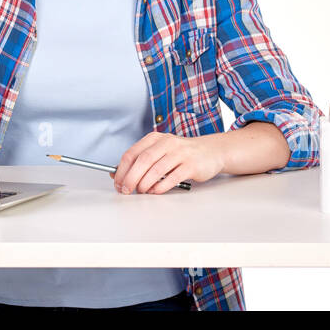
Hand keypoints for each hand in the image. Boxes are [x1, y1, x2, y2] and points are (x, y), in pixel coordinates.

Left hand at [110, 132, 225, 194]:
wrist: (211, 151)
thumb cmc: (183, 153)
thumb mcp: (161, 151)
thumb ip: (142, 161)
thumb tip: (119, 175)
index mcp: (155, 138)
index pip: (132, 153)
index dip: (122, 170)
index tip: (118, 182)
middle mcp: (167, 143)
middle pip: (143, 160)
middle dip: (131, 178)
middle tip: (126, 190)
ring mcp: (180, 153)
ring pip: (156, 169)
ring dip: (145, 183)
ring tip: (141, 191)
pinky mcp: (191, 165)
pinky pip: (172, 177)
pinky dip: (161, 186)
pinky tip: (156, 191)